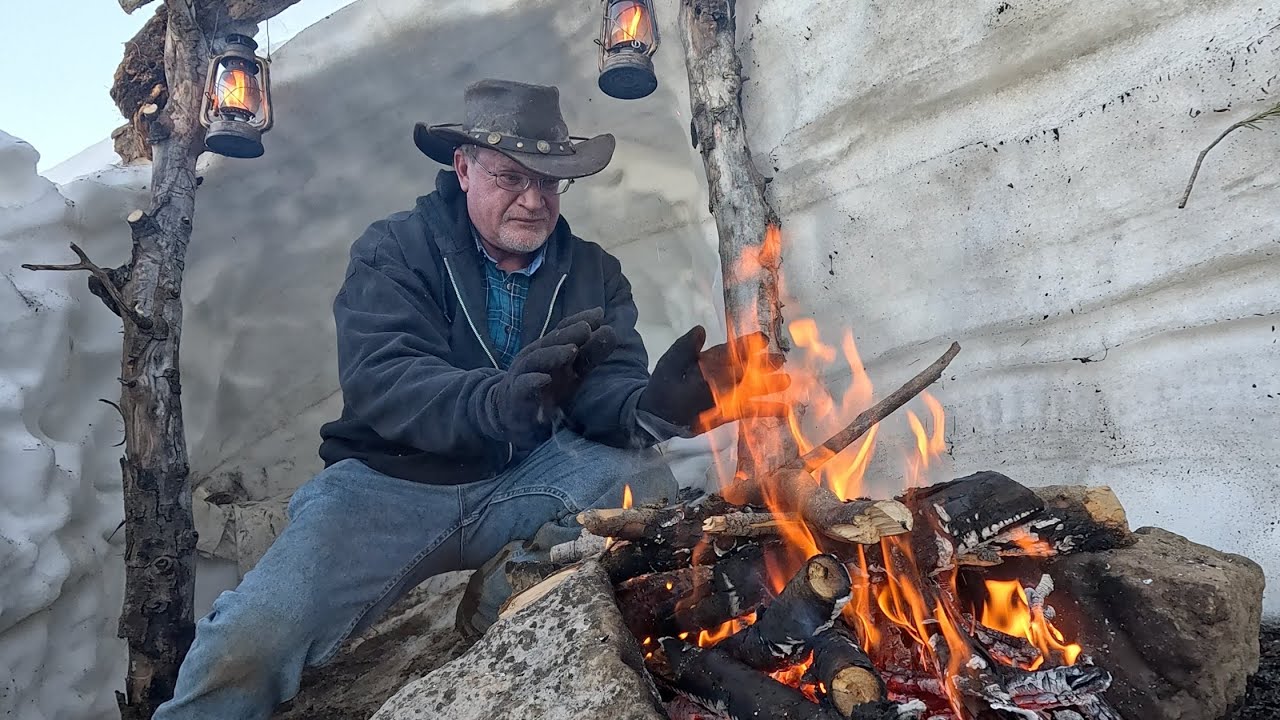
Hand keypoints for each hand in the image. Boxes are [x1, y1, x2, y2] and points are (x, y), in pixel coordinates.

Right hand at [483, 308, 615, 446]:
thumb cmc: (546, 388)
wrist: (511, 412)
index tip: (599, 314)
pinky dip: (532, 381)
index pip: (564, 330)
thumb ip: (590, 354)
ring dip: (553, 354)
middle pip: (551, 341)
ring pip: (536, 359)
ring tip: (571, 350)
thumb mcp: (572, 372)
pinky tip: (544, 379)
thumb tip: (611, 330)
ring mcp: (524, 374)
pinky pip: (522, 386)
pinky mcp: (516, 394)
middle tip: (586, 327)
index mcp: (550, 349)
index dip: (579, 320)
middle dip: (568, 333)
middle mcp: (536, 356)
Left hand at [637, 325, 790, 433]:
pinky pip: (750, 409)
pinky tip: (784, 410)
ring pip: (753, 388)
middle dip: (764, 364)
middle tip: (781, 359)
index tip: (763, 339)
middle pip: (748, 368)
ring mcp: (728, 394)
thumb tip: (701, 329)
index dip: (747, 344)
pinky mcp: (729, 412)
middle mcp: (723, 375)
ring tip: (788, 381)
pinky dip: (768, 410)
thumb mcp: (672, 361)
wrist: (657, 412)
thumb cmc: (663, 383)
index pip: (732, 349)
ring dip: (770, 385)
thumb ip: (686, 346)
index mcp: (711, 359)